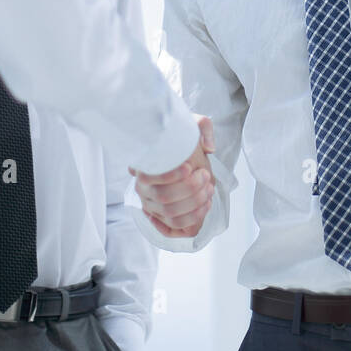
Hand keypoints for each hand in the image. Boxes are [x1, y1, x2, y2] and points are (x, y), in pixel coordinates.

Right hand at [130, 115, 215, 237]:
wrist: (183, 160)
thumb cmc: (182, 143)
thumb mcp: (191, 126)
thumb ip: (202, 126)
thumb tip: (209, 148)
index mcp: (142, 167)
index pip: (148, 177)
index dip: (169, 176)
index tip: (190, 167)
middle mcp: (142, 188)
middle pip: (163, 197)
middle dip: (189, 189)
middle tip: (206, 176)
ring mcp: (150, 205)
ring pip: (171, 212)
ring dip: (194, 202)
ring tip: (209, 188)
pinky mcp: (161, 217)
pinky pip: (175, 224)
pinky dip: (193, 217)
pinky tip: (206, 204)